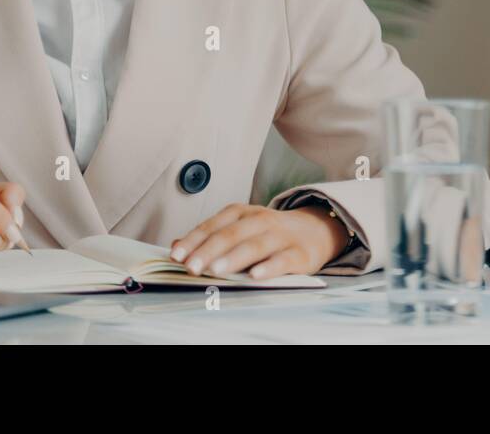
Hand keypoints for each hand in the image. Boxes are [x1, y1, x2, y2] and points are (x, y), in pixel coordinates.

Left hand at [169, 203, 349, 279]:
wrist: (315, 230)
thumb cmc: (268, 233)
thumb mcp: (238, 228)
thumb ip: (208, 237)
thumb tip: (175, 246)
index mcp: (241, 213)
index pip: (213, 225)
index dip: (193, 240)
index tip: (175, 255)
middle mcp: (260, 220)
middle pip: (231, 234)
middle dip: (208, 250)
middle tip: (191, 266)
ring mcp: (280, 236)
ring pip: (254, 245)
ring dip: (234, 258)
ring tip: (216, 270)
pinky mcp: (298, 254)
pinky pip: (282, 260)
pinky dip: (269, 267)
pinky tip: (255, 276)